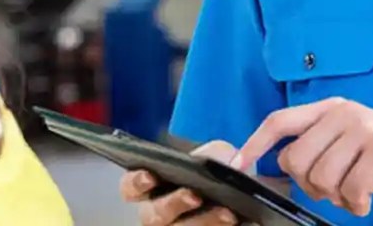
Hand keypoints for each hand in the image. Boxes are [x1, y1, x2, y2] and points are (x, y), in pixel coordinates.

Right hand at [119, 140, 242, 224]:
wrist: (233, 192)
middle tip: (195, 195)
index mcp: (149, 188)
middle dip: (174, 204)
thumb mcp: (214, 155)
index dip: (136, 182)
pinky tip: (242, 222)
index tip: (150, 175)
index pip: (130, 188)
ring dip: (204, 222)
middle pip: (154, 215)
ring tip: (228, 214)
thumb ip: (216, 154)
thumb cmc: (211, 171)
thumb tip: (229, 161)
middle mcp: (157, 214)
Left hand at [234, 97, 372, 216]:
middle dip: (310, 185)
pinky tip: (368, 200)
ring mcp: (365, 130)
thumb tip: (279, 167)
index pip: (280, 121)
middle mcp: (345, 114)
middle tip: (335, 190)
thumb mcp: (350, 142)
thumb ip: (318, 147)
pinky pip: (350, 191)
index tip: (238, 164)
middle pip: (296, 160)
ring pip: (321, 179)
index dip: (255, 143)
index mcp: (332, 109)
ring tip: (356, 193)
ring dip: (337, 199)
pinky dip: (357, 205)